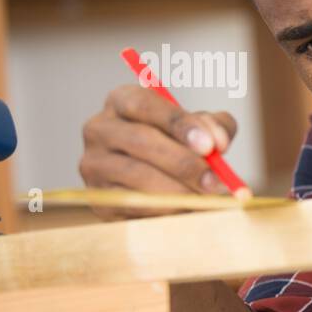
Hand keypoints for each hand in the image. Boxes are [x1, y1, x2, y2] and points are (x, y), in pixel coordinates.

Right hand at [79, 84, 237, 219]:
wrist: (159, 188)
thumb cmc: (181, 148)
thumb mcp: (200, 130)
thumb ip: (215, 127)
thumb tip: (218, 142)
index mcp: (122, 101)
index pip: (143, 104)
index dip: (178, 124)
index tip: (209, 146)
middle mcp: (99, 128)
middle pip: (141, 140)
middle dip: (184, 163)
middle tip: (215, 181)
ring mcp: (93, 164)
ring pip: (137, 175)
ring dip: (179, 189)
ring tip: (207, 197)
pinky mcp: (98, 199)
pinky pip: (134, 204)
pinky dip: (166, 209)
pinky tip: (188, 210)